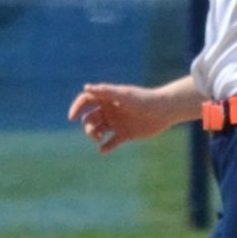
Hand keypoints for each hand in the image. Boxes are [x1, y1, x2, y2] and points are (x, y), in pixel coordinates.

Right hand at [68, 82, 188, 153]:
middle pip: (89, 118)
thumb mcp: (123, 95)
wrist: (164, 111)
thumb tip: (86, 87)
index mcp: (108, 99)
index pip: (86, 101)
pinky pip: (111, 143)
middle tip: (95, 134)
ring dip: (94, 136)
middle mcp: (110, 110)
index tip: (72, 117)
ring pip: (97, 131)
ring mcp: (117, 123)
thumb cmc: (143, 99)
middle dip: (87, 127)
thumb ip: (105, 91)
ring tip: (99, 140)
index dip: (76, 108)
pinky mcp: (125, 134)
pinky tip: (103, 151)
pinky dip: (105, 148)